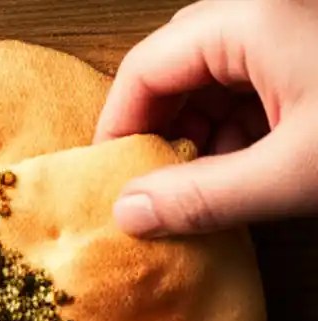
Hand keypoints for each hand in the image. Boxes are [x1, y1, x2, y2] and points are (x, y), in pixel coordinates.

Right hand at [96, 0, 317, 237]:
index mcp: (247, 20)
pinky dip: (240, 130)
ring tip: (209, 188)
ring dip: (202, 137)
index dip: (118, 130)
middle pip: (175, 70)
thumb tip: (128, 214)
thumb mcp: (294, 174)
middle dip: (162, 135)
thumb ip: (204, 196)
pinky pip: (252, 85)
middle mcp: (262, 11)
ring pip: (213, 80)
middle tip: (157, 189)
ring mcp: (289, 28)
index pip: (143, 70)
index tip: (109, 184)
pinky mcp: (310, 54)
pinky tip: (251, 172)